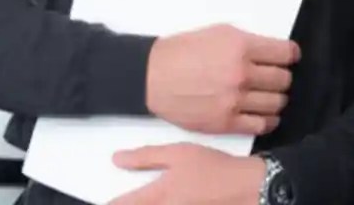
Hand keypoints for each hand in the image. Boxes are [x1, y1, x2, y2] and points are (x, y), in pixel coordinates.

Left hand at [110, 143, 265, 204]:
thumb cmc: (214, 167)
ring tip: (150, 199)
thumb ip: (147, 157)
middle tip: (119, 201)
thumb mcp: (181, 153)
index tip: (103, 202)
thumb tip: (116, 159)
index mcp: (159, 195)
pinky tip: (173, 200)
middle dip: (125, 204)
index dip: (110, 204)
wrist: (249, 187)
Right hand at [146, 24, 298, 135]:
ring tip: (266, 95)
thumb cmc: (184, 51)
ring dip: (276, 99)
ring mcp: (234, 100)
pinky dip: (268, 120)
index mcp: (242, 48)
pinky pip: (261, 125)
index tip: (287, 58)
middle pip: (284, 80)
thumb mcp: (220, 32)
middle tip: (272, 77)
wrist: (153, 77)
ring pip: (277, 103)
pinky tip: (263, 114)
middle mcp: (242, 74)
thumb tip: (276, 52)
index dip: (290, 56)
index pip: (286, 54)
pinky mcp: (225, 122)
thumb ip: (250, 42)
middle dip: (281, 77)